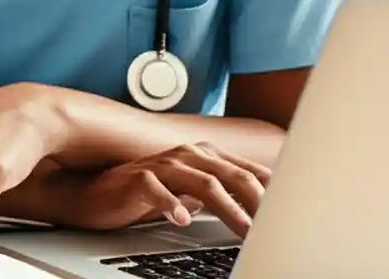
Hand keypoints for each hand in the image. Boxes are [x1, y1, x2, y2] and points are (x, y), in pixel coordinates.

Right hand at [59, 142, 270, 237]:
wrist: (94, 192)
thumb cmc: (145, 195)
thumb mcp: (189, 193)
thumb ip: (219, 193)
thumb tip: (258, 210)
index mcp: (203, 156)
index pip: (248, 171)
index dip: (273, 192)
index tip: (294, 214)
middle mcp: (186, 155)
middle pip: (233, 175)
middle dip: (260, 202)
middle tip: (277, 227)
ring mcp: (162, 165)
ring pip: (204, 183)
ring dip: (229, 210)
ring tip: (245, 232)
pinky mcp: (138, 179)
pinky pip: (158, 190)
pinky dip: (172, 204)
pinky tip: (182, 219)